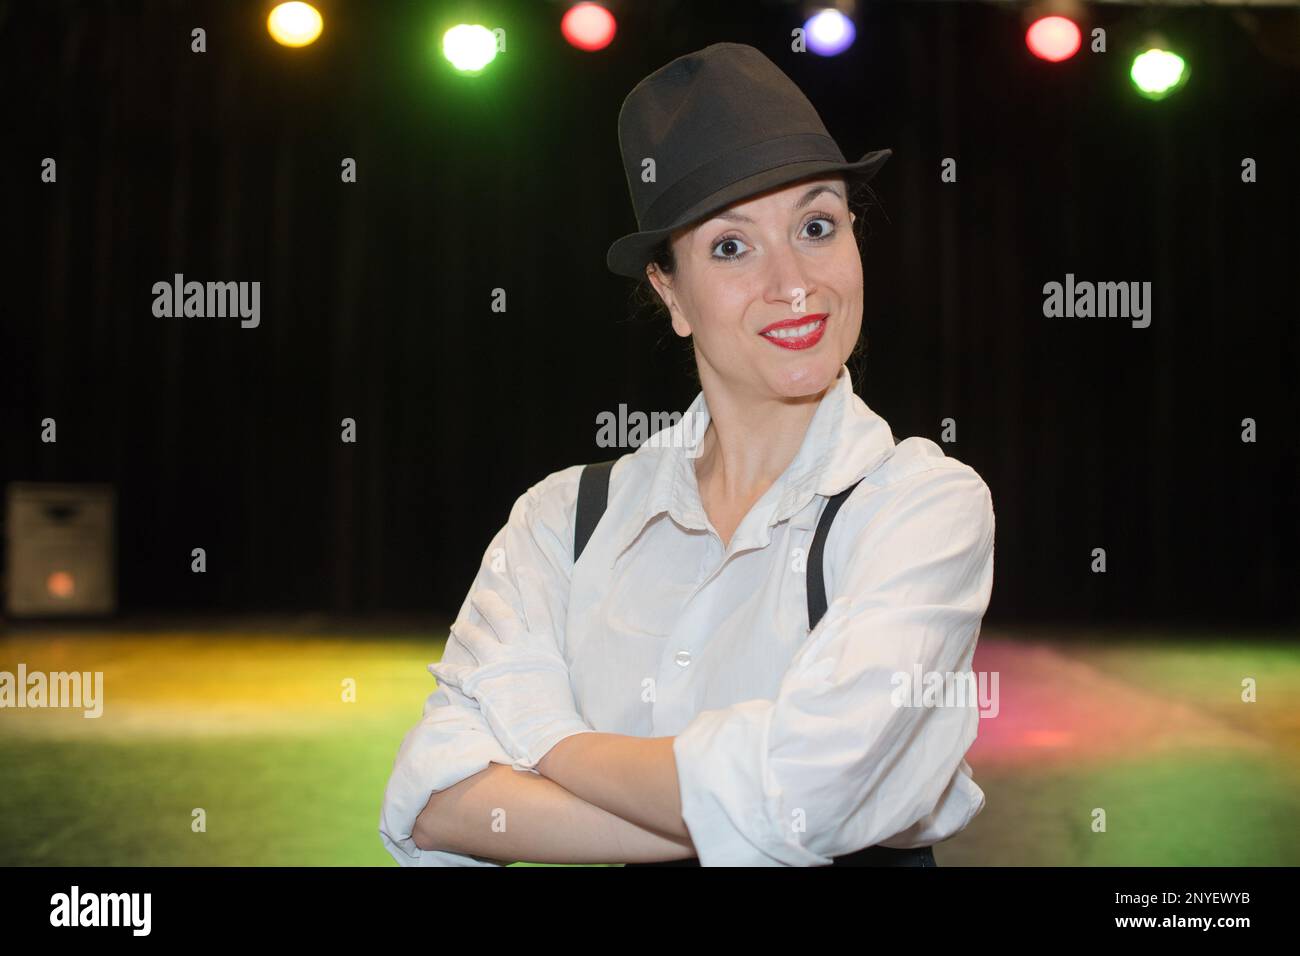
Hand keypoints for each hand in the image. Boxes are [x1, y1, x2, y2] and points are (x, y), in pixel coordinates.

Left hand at [429, 572, 592, 771]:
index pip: (538, 610)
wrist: (548, 735)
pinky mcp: (480, 684)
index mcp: (543, 647)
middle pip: (501, 615)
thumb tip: (540, 660)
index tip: (523, 572)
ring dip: (463, 630)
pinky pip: (455, 673)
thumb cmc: (558, 713)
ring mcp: (498, 665)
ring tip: (455, 626)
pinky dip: (442, 671)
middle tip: (480, 596)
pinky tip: (432, 666)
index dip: (531, 589)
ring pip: (474, 637)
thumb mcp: (557, 678)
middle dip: (488, 602)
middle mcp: (520, 650)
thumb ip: (545, 662)